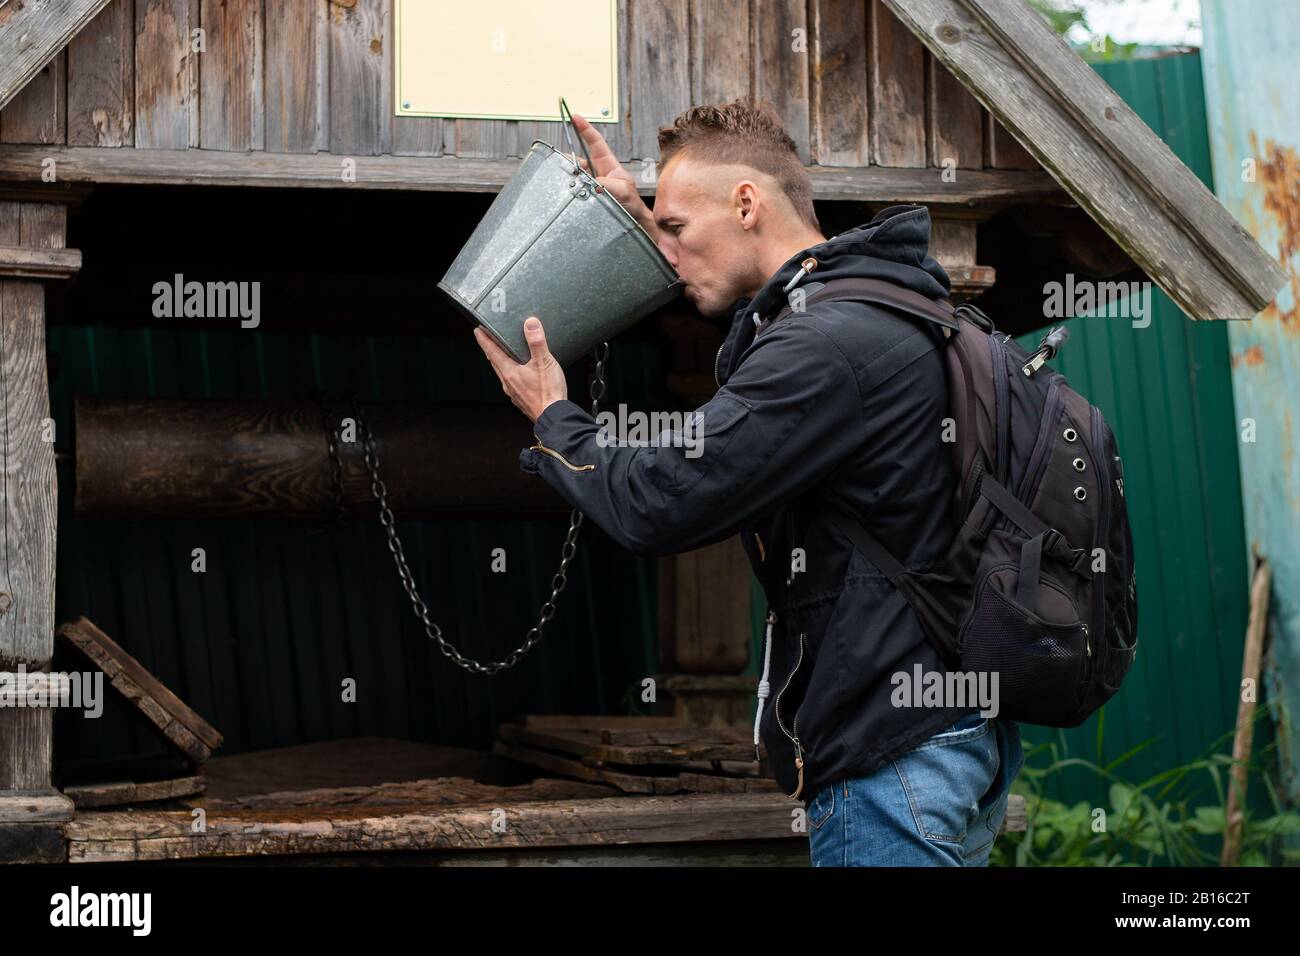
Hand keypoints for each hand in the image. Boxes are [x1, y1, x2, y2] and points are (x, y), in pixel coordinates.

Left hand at [474, 317, 567, 423]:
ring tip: (503, 354)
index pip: (492, 352)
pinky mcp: (522, 399)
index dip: (484, 340)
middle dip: (491, 350)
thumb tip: (530, 323)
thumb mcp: (544, 362)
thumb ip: (536, 342)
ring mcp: (514, 392)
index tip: (477, 330)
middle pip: (495, 362)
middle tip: (488, 339)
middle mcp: (508, 383)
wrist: (554, 417)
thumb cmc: (548, 392)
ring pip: (503, 373)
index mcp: (509, 372)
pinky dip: (511, 373)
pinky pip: (512, 383)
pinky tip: (520, 374)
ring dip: (500, 362)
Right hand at [570, 112, 659, 242]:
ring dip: (571, 180)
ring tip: (572, 188)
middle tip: (569, 170)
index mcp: (608, 166)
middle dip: (571, 162)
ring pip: (575, 176)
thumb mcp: (623, 191)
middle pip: (579, 160)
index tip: (575, 117)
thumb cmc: (632, 206)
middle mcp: (599, 173)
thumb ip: (607, 183)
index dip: (585, 129)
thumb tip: (590, 182)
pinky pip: (575, 190)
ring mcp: (592, 185)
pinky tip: (570, 197)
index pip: (596, 143)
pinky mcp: (587, 197)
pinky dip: (570, 192)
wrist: (634, 225)